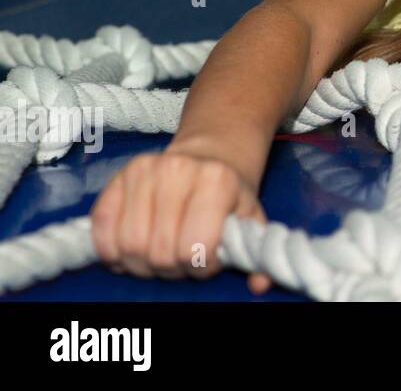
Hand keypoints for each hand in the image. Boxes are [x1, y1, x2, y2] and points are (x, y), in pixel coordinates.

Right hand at [90, 148, 272, 293]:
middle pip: (160, 252)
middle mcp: (179, 170)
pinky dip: (111, 250)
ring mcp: (144, 170)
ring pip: (128, 245)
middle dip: (172, 269)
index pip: (197, 247)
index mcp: (218, 180)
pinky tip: (130, 250)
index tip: (207, 260)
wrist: (210, 156)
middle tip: (182, 261)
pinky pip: (100, 228)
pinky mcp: (117, 177)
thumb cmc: (229, 194)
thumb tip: (259, 284)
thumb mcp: (250, 217)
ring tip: (160, 255)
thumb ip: (253, 251)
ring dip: (142, 264)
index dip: (201, 266)